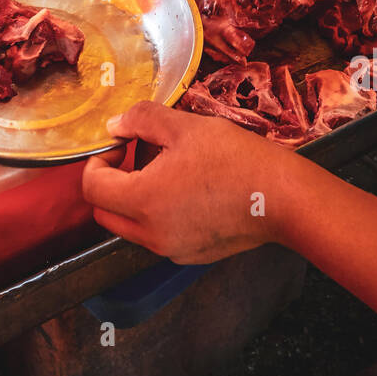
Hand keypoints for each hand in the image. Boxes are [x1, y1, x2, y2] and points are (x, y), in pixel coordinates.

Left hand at [81, 100, 293, 263]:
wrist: (284, 198)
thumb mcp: (185, 126)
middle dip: (111, 181)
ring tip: (167, 167)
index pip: (92, 187)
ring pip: (131, 226)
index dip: (98, 159)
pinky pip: (157, 235)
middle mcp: (150, 234)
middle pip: (105, 212)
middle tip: (137, 154)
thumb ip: (141, 121)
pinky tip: (187, 188)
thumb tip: (114, 125)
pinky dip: (157, 213)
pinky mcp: (191, 255)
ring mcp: (171, 250)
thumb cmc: (235, 159)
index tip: (122, 142)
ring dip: (134, 197)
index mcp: (143, 201)